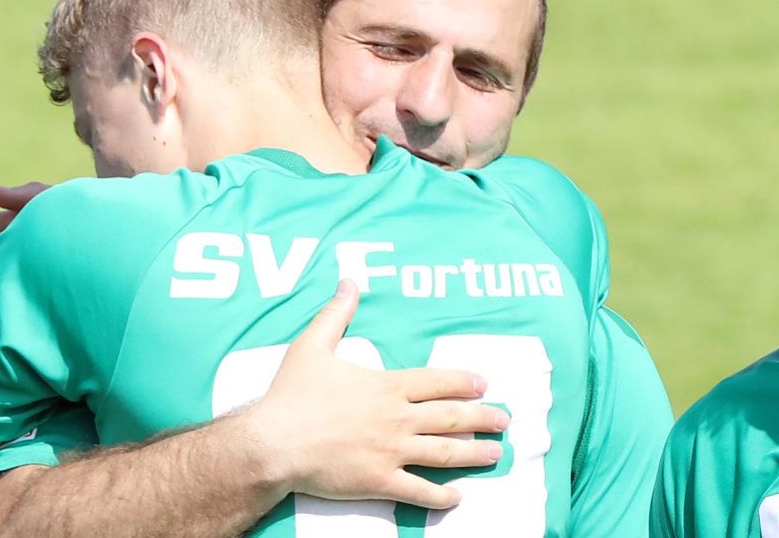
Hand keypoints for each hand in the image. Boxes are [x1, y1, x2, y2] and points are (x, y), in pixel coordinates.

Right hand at [246, 279, 508, 509]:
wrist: (273, 442)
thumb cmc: (291, 394)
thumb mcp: (312, 345)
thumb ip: (336, 314)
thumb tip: (349, 281)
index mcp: (386, 386)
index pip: (436, 382)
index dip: (463, 382)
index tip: (484, 385)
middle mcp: (396, 418)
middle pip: (450, 417)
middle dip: (482, 418)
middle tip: (504, 421)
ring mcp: (391, 451)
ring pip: (444, 454)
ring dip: (474, 454)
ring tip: (495, 454)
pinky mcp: (379, 481)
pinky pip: (419, 491)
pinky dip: (441, 496)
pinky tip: (458, 497)